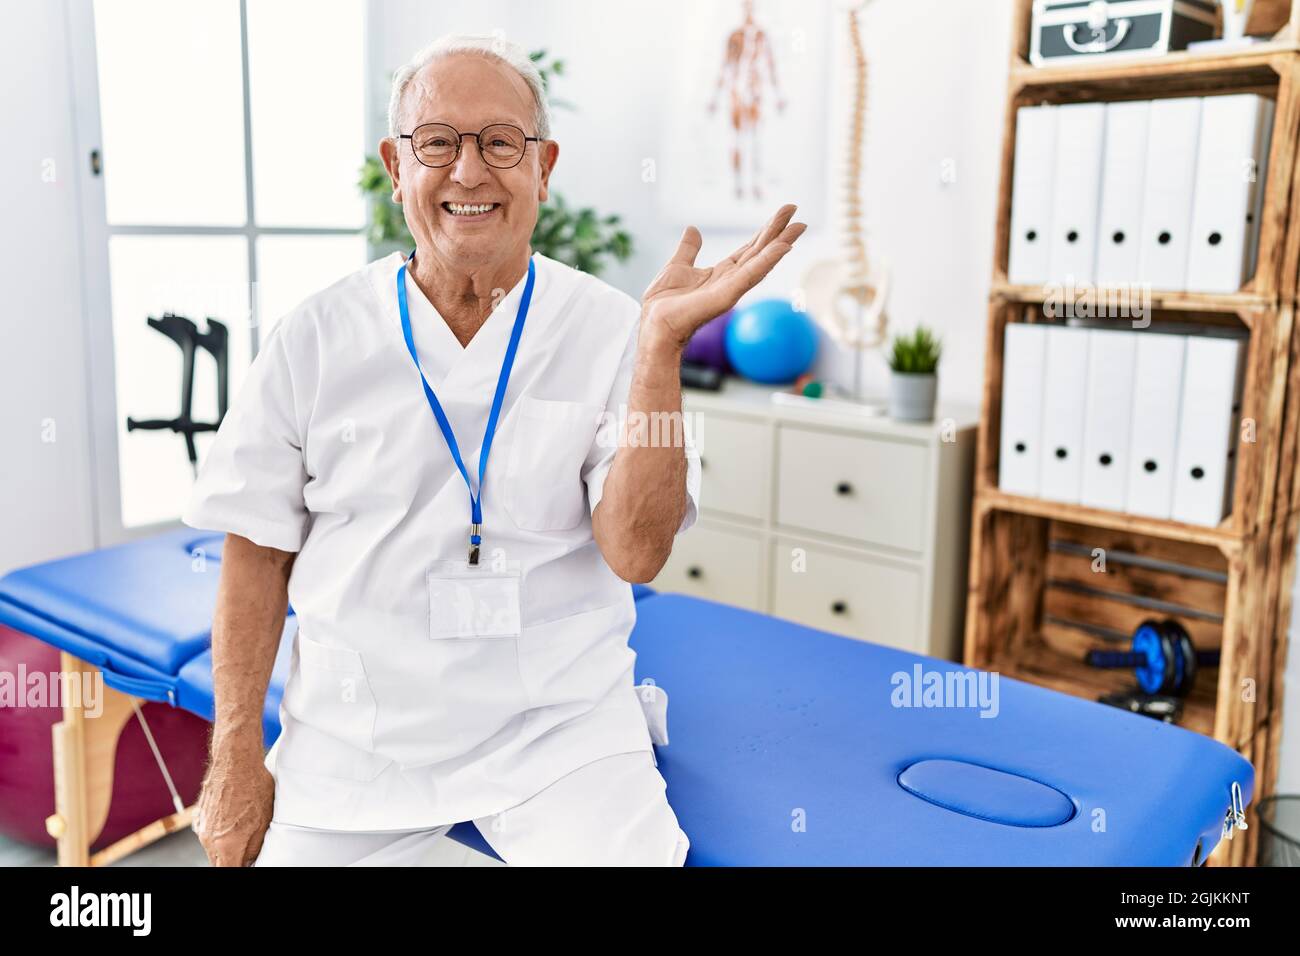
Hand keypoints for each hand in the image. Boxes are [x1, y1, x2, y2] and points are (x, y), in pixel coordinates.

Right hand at [194, 745, 274, 866]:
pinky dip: (217, 833)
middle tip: (246, 852)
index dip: (240, 869)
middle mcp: (209, 839)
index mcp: (226, 845)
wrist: (235, 760)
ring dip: (224, 847)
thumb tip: (250, 860)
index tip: (247, 865)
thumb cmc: (253, 787)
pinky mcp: (199, 815)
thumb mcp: (263, 821)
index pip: (229, 871)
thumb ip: (254, 847)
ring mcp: (201, 827)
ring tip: (241, 831)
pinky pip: (207, 833)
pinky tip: (231, 820)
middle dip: (232, 861)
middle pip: (218, 863)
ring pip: (212, 848)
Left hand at [642, 203, 805, 350]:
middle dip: (779, 231)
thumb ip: (688, 249)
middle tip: (795, 210)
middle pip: (760, 252)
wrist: (652, 324)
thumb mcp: (677, 266)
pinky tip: (782, 247)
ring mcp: (731, 289)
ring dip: (780, 244)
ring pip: (761, 262)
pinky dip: (767, 261)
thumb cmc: (662, 304)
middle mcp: (731, 281)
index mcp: (722, 273)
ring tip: (797, 227)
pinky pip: (750, 276)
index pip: (750, 249)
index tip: (783, 213)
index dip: (766, 231)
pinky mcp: (726, 296)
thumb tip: (693, 229)